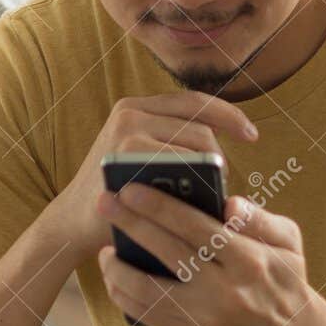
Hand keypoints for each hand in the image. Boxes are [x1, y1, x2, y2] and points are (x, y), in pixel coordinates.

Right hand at [45, 92, 257, 267]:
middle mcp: (131, 111)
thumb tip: (223, 156)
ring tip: (205, 200)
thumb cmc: (120, 199)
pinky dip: (195, 186)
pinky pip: (183, 165)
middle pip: (201, 128)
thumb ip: (171, 148)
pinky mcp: (127, 152)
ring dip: (210, 176)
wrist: (74, 223)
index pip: (195, 102)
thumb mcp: (141, 162)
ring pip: (196, 147)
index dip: (229, 115)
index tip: (252, 136)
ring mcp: (127, 129)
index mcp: (137, 107)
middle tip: (218, 189)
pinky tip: (194, 205)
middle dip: (217, 159)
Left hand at [94, 187, 325, 325]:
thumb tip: (228, 202)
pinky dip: (124, 295)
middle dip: (129, 224)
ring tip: (104, 248)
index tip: (130, 188)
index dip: (159, 207)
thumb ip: (259, 217)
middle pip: (165, 253)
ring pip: (147, 292)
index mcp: (249, 261)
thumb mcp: (288, 241)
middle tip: (103, 202)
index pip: (196, 228)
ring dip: (117, 268)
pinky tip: (115, 276)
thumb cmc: (286, 278)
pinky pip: (147, 316)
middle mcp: (225, 291)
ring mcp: (205, 319)